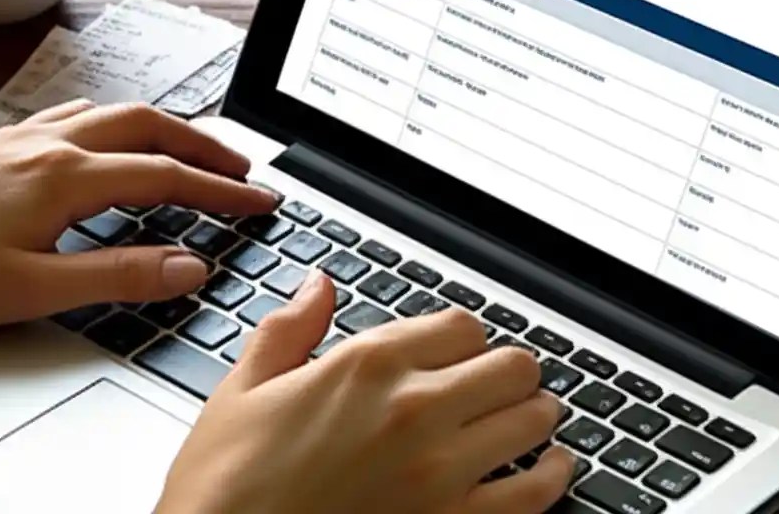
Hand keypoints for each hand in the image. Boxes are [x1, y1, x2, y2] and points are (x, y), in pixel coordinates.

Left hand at [0, 100, 277, 342]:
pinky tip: (112, 135)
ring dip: (166, 127)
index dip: (222, 191)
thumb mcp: (34, 290)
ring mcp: (24, 136)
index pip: (167, 175)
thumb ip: (119, 275)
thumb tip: (188, 267)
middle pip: (152, 126)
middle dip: (206, 144)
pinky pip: (76, 113)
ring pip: (115, 112)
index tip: (259, 202)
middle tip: (244, 168)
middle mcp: (51, 143)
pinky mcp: (2, 142)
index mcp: (66, 177)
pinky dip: (116, 120)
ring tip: (194, 149)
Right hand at [157, 271, 577, 513]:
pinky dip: (553, 476)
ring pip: (534, 418)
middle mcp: (412, 409)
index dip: (463, 338)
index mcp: (363, 366)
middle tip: (499, 383)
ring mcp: (441, 471)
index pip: (459, 325)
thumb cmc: (224, 491)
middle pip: (511, 365)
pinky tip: (551, 468)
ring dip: (534, 415)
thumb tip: (316, 286)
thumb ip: (288, 330)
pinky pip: (537, 492)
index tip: (459, 351)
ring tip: (527, 419)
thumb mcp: (241, 394)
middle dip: (508, 372)